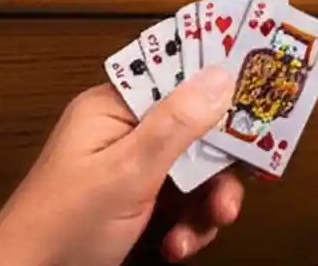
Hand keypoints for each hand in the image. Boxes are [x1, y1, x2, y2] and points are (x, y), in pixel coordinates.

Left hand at [0, 67, 242, 265]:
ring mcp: (134, 169)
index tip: (260, 89)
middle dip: (222, 161)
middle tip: (245, 176)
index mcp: (114, 108)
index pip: (178, 75)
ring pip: (199, 170)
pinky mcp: (141, 202)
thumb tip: (220, 75)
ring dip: (210, 200)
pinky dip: (191, 224)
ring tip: (212, 220)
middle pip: (198, 127)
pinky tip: (180, 243)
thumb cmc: (57, 228)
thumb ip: (176, 124)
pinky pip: (186, 202)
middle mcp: (126, 133)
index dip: (221, 81)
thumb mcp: (126, 171)